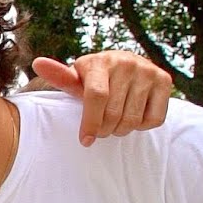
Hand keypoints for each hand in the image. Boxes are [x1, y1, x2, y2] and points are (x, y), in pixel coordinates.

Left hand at [33, 51, 172, 145]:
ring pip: (133, 120)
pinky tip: (133, 115)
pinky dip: (141, 126)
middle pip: (114, 114)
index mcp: (99, 62)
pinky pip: (154, 120)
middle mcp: (126, 62)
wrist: (124, 66)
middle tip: (101, 130)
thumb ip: (59, 77)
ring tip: (115, 122)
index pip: (96, 97)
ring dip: (121, 130)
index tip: (85, 140)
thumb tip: (37, 63)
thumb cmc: (93, 79)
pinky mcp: (165, 80)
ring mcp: (148, 70)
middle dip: (104, 130)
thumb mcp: (76, 79)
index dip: (90, 123)